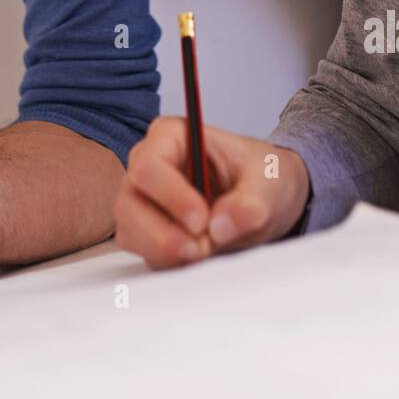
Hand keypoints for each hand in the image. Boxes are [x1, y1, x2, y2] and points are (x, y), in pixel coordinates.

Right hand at [113, 116, 309, 269]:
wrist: (267, 199)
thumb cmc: (262, 175)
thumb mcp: (269, 181)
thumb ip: (250, 202)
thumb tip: (220, 226)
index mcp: (171, 136)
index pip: (150, 165)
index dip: (170, 196)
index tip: (201, 221)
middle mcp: (149, 166)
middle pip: (129, 202)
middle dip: (162, 233)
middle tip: (201, 248)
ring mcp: (145, 200)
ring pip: (130, 231)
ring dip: (164, 250)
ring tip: (205, 252)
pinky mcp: (149, 231)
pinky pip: (144, 251)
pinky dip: (169, 261)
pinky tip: (199, 257)